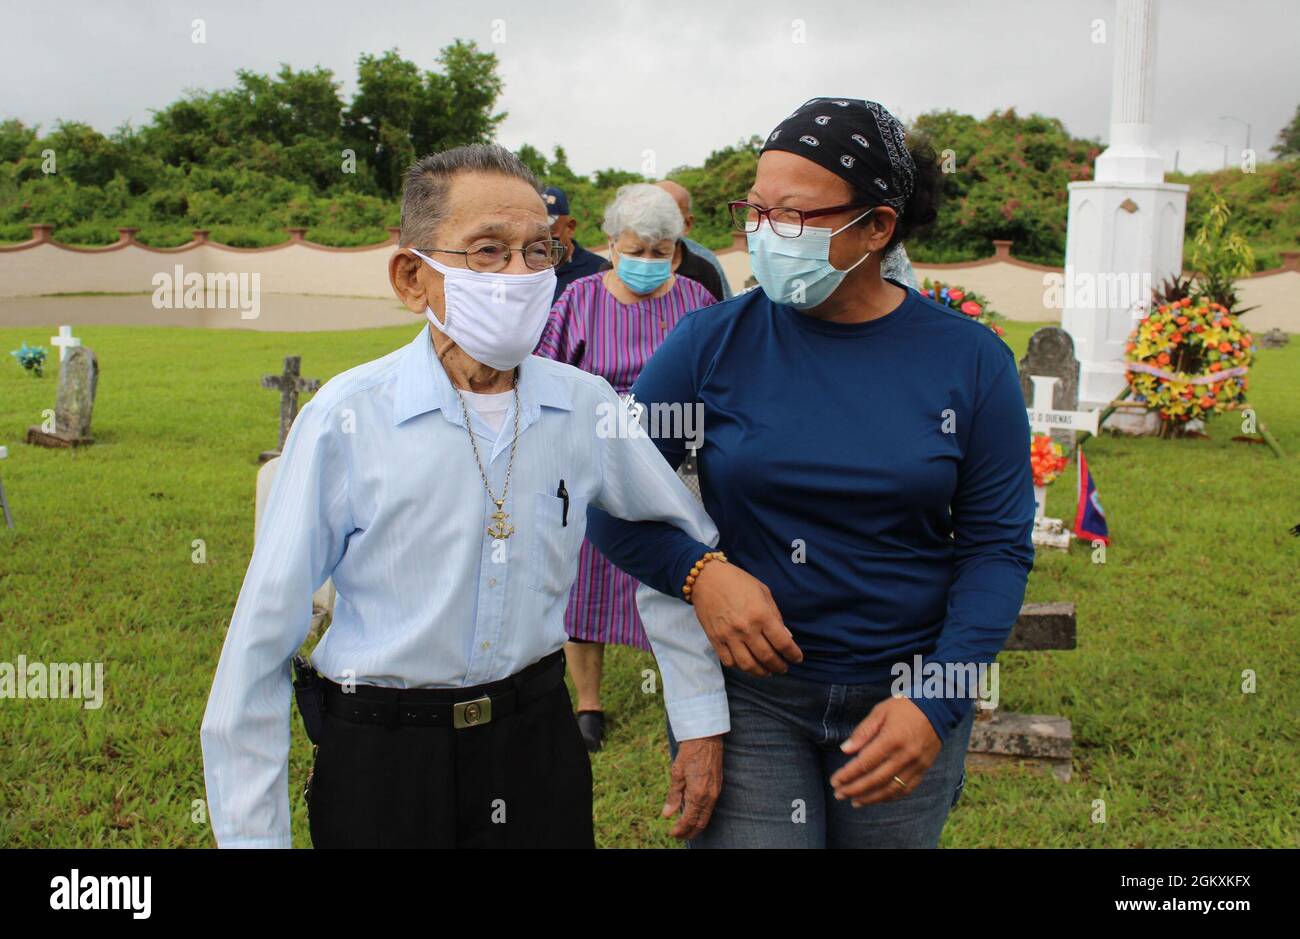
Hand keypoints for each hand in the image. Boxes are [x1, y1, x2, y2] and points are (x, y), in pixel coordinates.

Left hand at [662, 735, 722, 839]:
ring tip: (683, 827)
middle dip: (689, 832)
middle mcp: (709, 796)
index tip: (671, 833)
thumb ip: (673, 796)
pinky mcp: (718, 787)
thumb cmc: (689, 753)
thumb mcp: (676, 773)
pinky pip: (710, 808)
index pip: (689, 820)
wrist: (706, 737)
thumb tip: (667, 815)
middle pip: (700, 823)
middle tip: (677, 835)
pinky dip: (701, 815)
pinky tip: (692, 813)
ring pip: (706, 816)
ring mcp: (716, 792)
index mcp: (698, 794)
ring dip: (695, 824)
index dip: (680, 830)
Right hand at [689, 561, 801, 675]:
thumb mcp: (764, 592)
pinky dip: (740, 667)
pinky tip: (748, 664)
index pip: (782, 643)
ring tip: (768, 672)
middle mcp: (746, 629)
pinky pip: (729, 662)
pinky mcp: (715, 640)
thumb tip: (786, 637)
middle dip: (779, 666)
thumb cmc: (738, 581)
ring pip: (748, 665)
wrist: (706, 579)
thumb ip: (776, 616)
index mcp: (761, 615)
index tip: (797, 659)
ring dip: (761, 672)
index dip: (793, 654)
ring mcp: (729, 636)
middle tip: (783, 668)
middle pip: (767, 657)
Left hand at [829, 697, 942, 806]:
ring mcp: (916, 765)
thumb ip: (862, 732)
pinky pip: (906, 789)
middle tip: (839, 794)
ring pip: (891, 789)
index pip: (865, 763)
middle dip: (855, 790)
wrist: (938, 708)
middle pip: (876, 780)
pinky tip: (877, 798)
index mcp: (892, 739)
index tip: (835, 781)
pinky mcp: (924, 769)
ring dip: (871, 798)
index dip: (848, 775)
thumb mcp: (880, 712)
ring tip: (854, 802)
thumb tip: (845, 750)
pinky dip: (890, 797)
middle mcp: (905, 755)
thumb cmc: (905, 707)